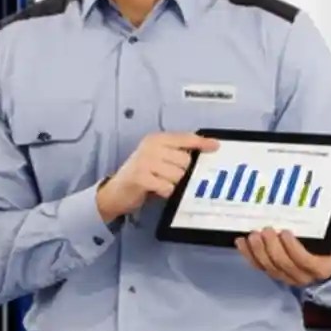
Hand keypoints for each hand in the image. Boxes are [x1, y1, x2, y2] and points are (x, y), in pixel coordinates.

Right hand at [96, 132, 218, 221]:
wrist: (115, 192)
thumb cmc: (140, 175)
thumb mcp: (156, 158)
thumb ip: (175, 153)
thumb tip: (202, 152)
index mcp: (155, 139)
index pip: (184, 138)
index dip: (201, 142)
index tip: (215, 146)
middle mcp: (150, 147)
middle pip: (185, 160)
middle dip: (181, 172)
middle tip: (165, 176)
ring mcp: (145, 161)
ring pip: (178, 175)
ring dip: (172, 184)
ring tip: (158, 182)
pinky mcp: (141, 177)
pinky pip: (168, 187)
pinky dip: (165, 192)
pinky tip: (155, 190)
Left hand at [235, 224, 330, 285]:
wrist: (325, 265)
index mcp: (320, 269)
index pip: (304, 261)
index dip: (293, 248)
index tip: (285, 232)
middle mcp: (301, 276)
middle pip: (283, 264)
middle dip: (272, 247)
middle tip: (266, 230)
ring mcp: (285, 276)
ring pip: (269, 267)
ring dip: (258, 251)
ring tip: (252, 235)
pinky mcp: (272, 273)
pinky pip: (258, 266)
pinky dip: (248, 255)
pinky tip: (241, 242)